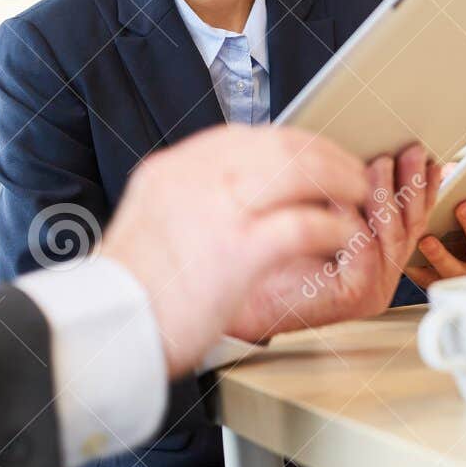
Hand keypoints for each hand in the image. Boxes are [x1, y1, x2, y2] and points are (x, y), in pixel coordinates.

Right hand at [97, 125, 368, 377]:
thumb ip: (189, 201)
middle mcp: (195, 175)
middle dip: (326, 156)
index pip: (247, 136)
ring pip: (300, 169)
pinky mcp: (238, 249)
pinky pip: (305, 222)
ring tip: (359, 199)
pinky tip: (345, 236)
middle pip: (280, 143)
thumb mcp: (152, 224)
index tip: (314, 159)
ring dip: (340, 181)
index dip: (292, 144)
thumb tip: (229, 197)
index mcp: (174, 168)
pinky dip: (335, 226)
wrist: (106, 329)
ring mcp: (218, 208)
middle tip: (351, 174)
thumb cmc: (129, 294)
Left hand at [229, 144, 438, 342]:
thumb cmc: (273, 254)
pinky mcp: (356, 296)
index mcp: (378, 258)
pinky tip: (343, 197)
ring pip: (392, 236)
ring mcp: (373, 289)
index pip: (411, 219)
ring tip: (380, 165)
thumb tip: (372, 153)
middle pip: (410, 225)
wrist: (246, 297)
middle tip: (412, 152)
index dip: (424, 188)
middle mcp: (382, 276)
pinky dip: (355, 219)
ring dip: (386, 196)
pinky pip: (364, 249)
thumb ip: (346, 194)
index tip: (429, 159)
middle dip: (412, 184)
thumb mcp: (320, 214)